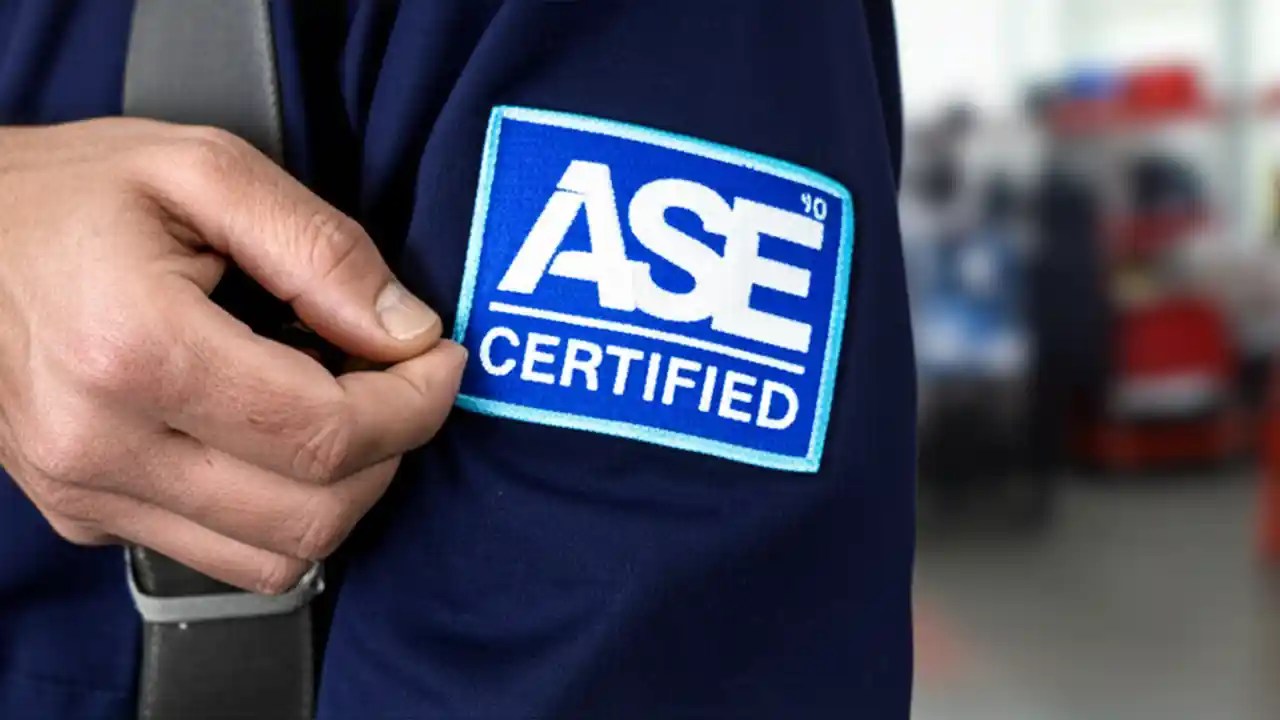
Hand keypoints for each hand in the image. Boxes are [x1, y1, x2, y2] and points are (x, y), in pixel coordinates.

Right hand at [0, 118, 464, 591]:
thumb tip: (408, 330)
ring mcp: (86, 492)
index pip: (327, 433)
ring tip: (341, 408)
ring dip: (343, 491)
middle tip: (401, 381)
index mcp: (135, 349)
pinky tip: (277, 438)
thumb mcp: (203, 169)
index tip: (440, 359)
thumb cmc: (67, 194)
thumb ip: (321, 250)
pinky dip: (281, 512)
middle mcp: (101, 444)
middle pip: (313, 514)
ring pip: (278, 557)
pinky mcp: (84, 512)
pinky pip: (224, 555)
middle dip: (391, 450)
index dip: (415, 403)